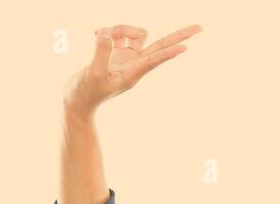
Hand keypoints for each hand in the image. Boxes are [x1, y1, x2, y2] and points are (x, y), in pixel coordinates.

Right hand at [64, 23, 201, 119]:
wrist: (78, 100)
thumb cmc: (86, 93)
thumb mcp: (94, 74)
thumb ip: (101, 52)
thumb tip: (108, 31)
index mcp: (133, 73)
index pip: (155, 59)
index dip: (168, 52)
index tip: (185, 48)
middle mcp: (135, 64)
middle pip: (162, 45)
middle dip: (179, 36)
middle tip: (201, 27)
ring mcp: (128, 57)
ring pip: (134, 32)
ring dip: (120, 26)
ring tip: (98, 34)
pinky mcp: (118, 52)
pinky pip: (119, 32)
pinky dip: (108, 30)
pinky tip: (94, 34)